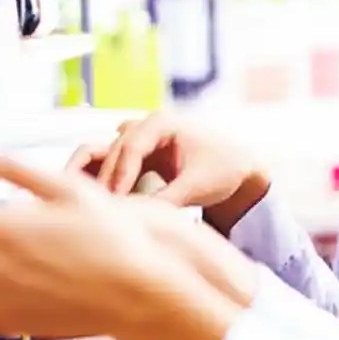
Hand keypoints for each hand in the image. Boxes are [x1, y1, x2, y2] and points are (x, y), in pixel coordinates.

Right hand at [67, 113, 270, 233]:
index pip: (131, 147)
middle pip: (115, 152)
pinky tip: (101, 204)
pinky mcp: (140, 156)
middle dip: (107, 181)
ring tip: (96, 209)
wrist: (241, 168)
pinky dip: (108, 182)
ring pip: (109, 157)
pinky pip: (115, 166)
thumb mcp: (197, 185)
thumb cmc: (226, 168)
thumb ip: (167, 199)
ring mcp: (141, 139)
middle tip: (100, 211)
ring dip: (102, 181)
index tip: (113, 201)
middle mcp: (145, 125)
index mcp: (162, 121)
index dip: (119, 175)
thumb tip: (138, 218)